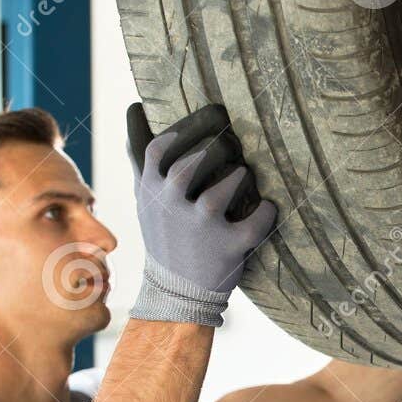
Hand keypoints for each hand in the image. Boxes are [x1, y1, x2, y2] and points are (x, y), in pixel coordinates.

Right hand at [126, 103, 277, 326]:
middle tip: (231, 144)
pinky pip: (255, 222)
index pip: (161, 149)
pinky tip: (268, 206)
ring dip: (239, 175)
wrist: (176, 292)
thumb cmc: (165, 235)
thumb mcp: (146, 197)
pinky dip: (266, 212)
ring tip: (245, 173)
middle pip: (193, 163)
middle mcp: (171, 208)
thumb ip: (142, 156)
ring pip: (223, 188)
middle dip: (216, 148)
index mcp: (151, 191)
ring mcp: (199, 229)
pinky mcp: (228, 248)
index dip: (185, 130)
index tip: (206, 121)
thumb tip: (134, 109)